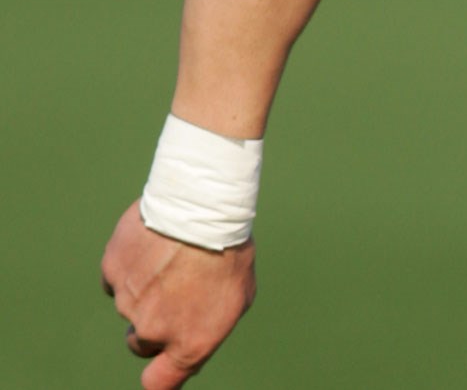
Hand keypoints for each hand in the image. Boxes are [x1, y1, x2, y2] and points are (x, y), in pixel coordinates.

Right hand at [102, 200, 256, 389]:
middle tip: (175, 293)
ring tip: (173, 257)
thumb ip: (210, 326)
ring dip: (147, 288)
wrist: (203, 210)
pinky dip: (131, 267)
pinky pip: (118, 278)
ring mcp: (128, 303)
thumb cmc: (230, 252)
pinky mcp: (111, 274)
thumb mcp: (239, 297)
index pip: (159, 383)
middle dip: (153, 325)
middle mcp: (154, 330)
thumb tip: (192, 339)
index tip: (160, 369)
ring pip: (131, 304)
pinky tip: (154, 246)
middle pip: (142, 342)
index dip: (158, 377)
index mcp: (190, 342)